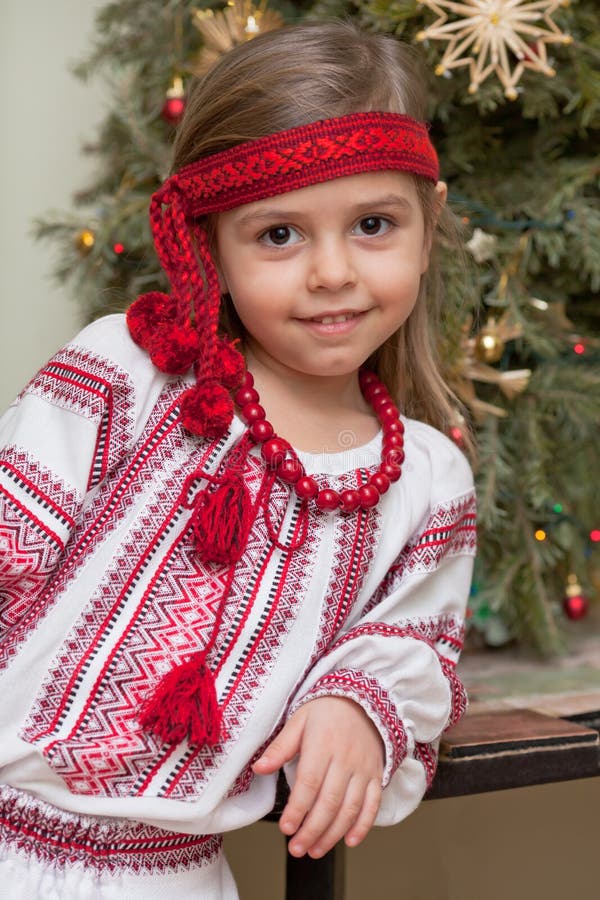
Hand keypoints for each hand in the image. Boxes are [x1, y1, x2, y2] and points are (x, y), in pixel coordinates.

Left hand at [252, 696, 383, 857]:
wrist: (362, 701)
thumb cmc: (326, 711)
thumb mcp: (299, 720)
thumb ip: (280, 747)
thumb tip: (259, 768)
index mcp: (323, 744)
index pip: (309, 782)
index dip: (298, 808)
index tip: (286, 828)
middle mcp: (345, 759)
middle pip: (329, 801)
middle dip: (312, 830)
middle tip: (296, 848)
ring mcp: (363, 769)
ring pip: (350, 808)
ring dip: (333, 834)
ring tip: (315, 850)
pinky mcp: (376, 775)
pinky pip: (373, 804)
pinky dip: (363, 825)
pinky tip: (349, 841)